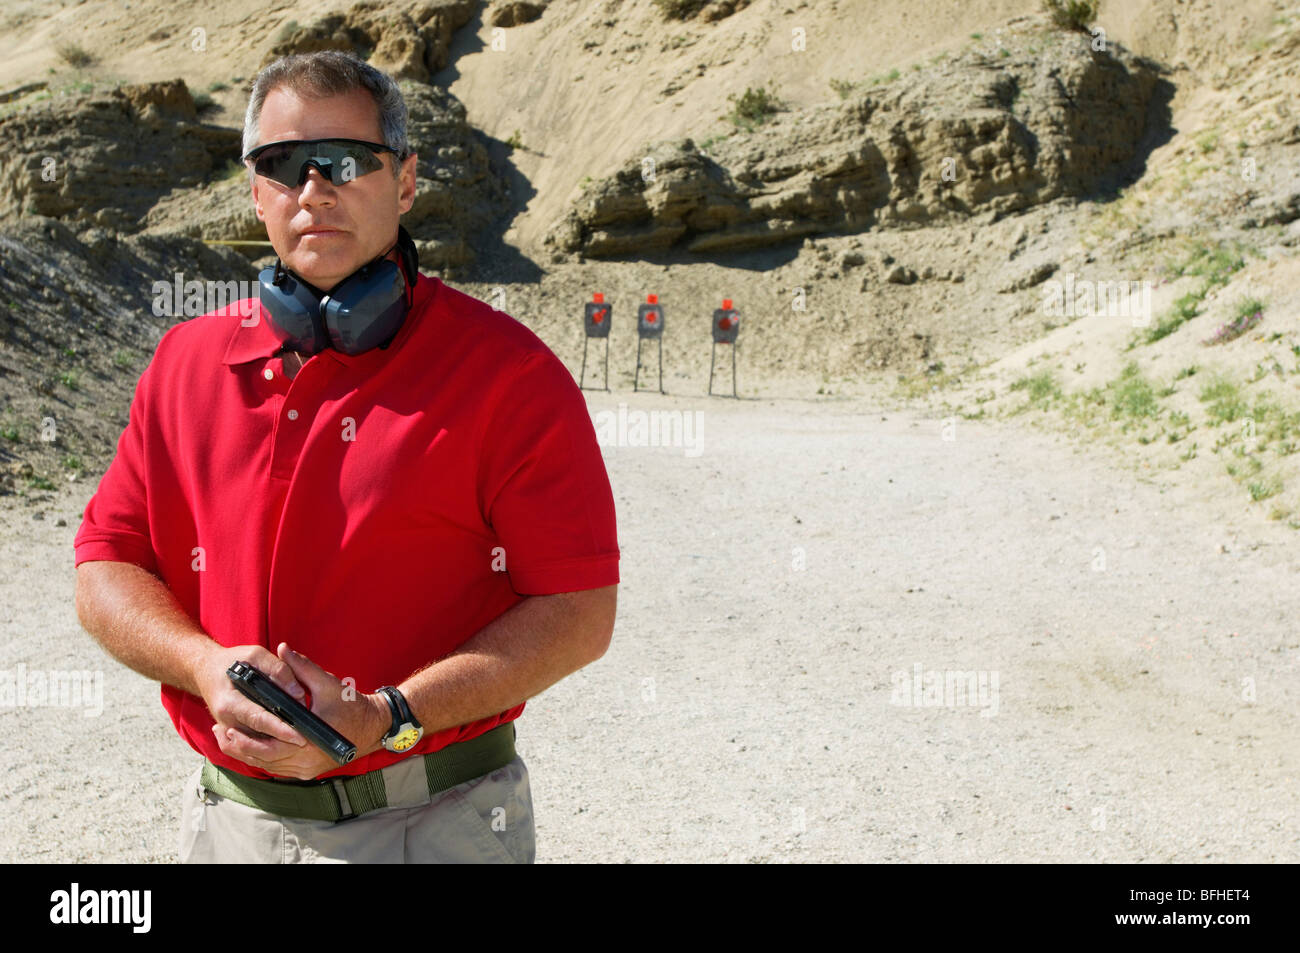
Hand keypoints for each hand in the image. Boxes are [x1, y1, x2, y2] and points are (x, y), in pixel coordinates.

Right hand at [193, 641, 311, 756]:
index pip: (259, 720)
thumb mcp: (255, 655)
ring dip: (276, 749)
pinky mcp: (233, 734)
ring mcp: (228, 730)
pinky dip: (268, 749)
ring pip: (254, 750)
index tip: (301, 735)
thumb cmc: (231, 660)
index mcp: (229, 703)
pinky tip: (286, 742)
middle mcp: (226, 722)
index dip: (281, 729)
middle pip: (258, 740)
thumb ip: (278, 669)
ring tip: (299, 743)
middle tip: (307, 742)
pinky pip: (250, 749)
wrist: (206, 670)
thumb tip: (297, 692)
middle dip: (283, 743)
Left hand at [209, 642, 390, 779]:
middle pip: (261, 759)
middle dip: (238, 747)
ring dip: (246, 754)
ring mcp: (306, 769)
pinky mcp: (307, 772)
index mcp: (306, 739)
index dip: (244, 738)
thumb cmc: (351, 706)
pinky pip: (278, 769)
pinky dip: (262, 759)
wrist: (372, 727)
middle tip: (220, 733)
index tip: (227, 726)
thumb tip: (282, 649)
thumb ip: (301, 667)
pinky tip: (249, 746)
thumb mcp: (327, 683)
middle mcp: (304, 760)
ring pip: (267, 766)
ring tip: (227, 739)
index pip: (266, 745)